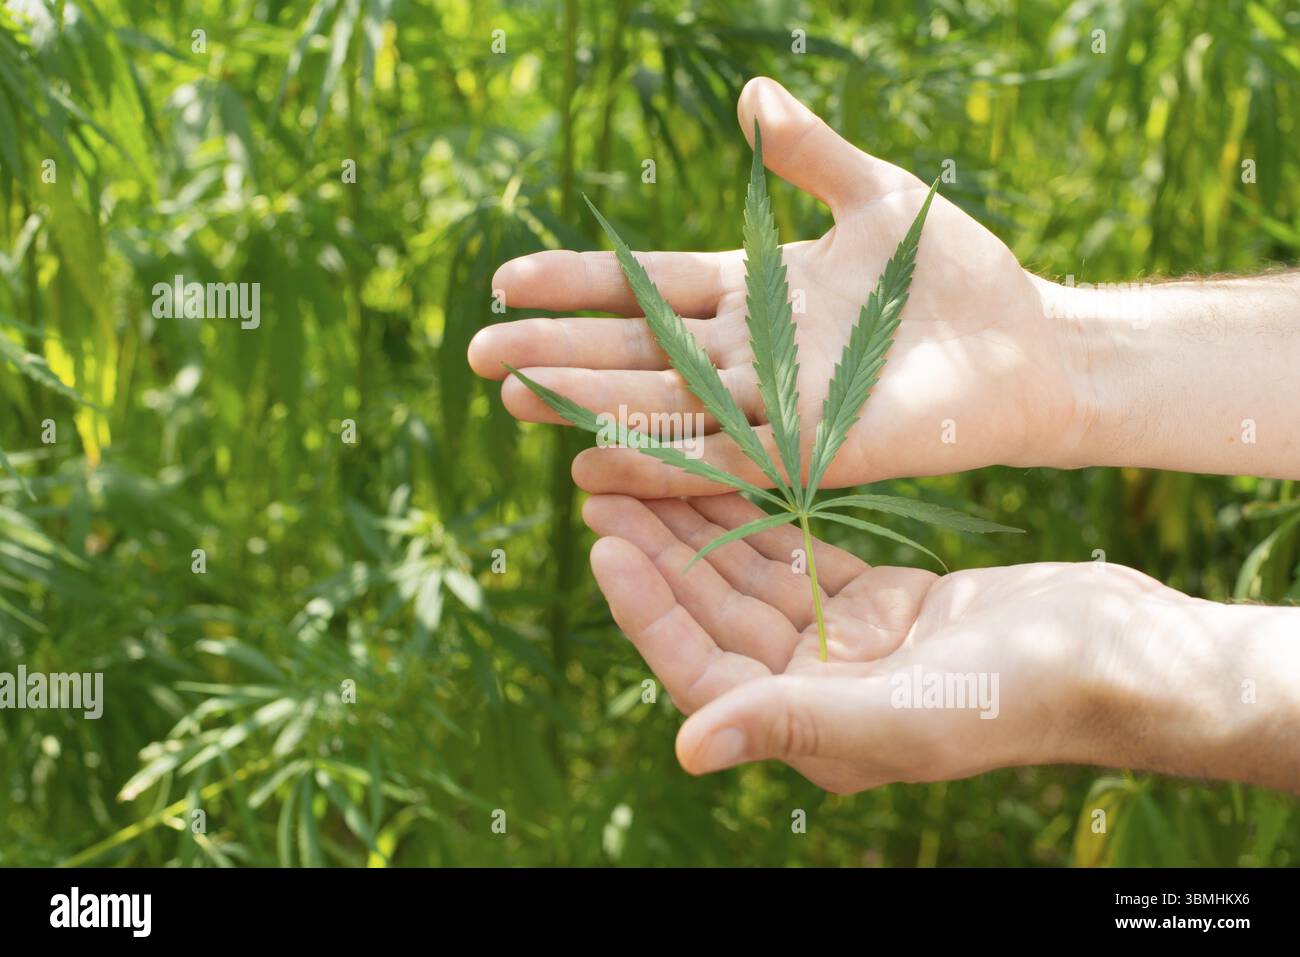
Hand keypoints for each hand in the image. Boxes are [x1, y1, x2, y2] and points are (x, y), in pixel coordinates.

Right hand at [469, 76, 1082, 496]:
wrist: (1024, 343)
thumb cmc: (954, 273)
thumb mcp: (876, 198)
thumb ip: (810, 156)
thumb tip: (750, 98)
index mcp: (751, 293)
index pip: (645, 287)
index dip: (577, 284)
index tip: (505, 279)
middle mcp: (745, 356)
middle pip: (633, 352)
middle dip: (556, 351)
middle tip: (480, 352)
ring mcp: (772, 409)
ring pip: (659, 407)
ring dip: (586, 404)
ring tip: (513, 398)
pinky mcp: (808, 456)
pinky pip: (717, 463)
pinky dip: (653, 464)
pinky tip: (588, 465)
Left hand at [583, 493, 1299, 793]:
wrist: (1123, 655)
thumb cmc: (1027, 693)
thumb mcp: (908, 714)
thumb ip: (794, 724)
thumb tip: (685, 746)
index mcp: (810, 731)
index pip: (701, 668)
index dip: (650, 606)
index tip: (604, 541)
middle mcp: (815, 690)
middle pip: (714, 612)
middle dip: (663, 549)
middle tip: (604, 484)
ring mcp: (843, 645)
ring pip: (751, 575)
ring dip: (703, 522)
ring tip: (648, 463)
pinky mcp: (876, 602)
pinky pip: (799, 551)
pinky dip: (762, 512)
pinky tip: (726, 465)